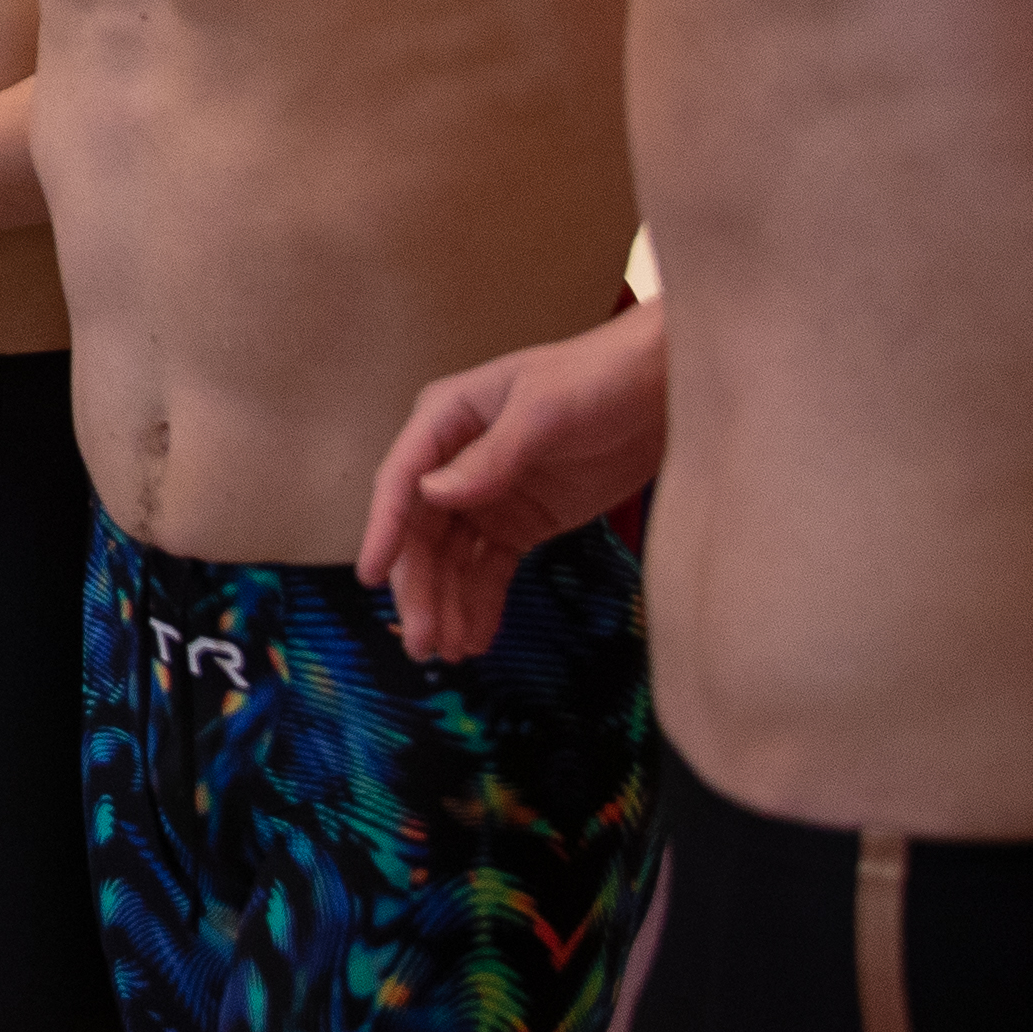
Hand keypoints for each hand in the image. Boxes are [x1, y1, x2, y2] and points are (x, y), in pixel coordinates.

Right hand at [357, 304, 667, 663]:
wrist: (660, 389)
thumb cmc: (595, 379)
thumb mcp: (542, 412)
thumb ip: (491, 456)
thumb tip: (431, 497)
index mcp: (446, 420)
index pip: (402, 482)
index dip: (384, 531)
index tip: (371, 577)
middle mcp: (454, 461)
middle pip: (424, 532)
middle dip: (420, 588)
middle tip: (421, 642)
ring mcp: (488, 495)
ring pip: (452, 558)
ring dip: (447, 604)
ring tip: (450, 652)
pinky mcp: (521, 522)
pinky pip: (489, 568)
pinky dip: (481, 602)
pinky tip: (478, 637)